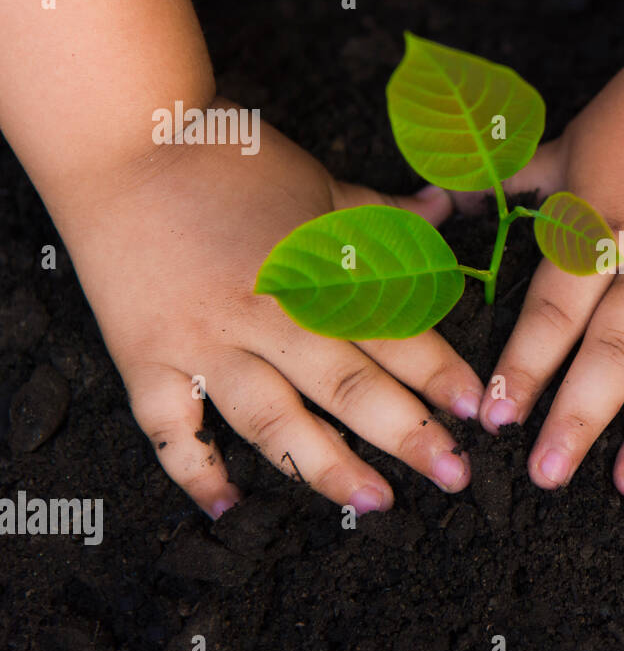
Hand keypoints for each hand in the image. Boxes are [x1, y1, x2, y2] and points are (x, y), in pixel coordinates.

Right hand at [47, 100, 481, 517]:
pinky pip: (171, 430)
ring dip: (325, 467)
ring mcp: (202, 343)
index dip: (438, 371)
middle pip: (344, 385)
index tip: (475, 407)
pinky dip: (195, 471)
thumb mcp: (318, 178)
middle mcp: (263, 314)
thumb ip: (381, 214)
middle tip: (453, 474)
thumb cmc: (227, 159)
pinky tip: (228, 508)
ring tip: (376, 501)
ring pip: (271, 420)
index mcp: (312, 268)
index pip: (390, 330)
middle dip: (406, 434)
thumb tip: (446, 213)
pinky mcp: (147, 360)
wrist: (120, 141)